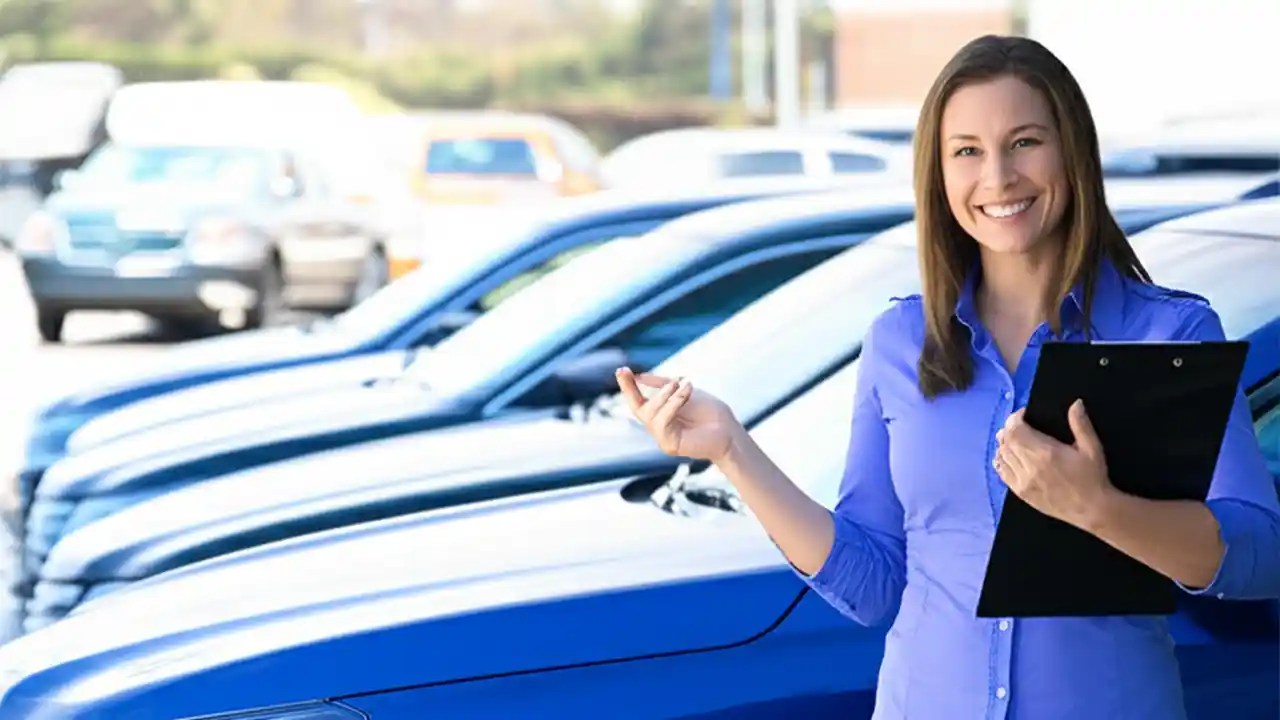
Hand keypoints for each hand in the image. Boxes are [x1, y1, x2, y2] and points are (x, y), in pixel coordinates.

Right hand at [614, 367, 740, 461]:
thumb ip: (661, 385)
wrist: (728, 429)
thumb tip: (639, 376)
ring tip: (681, 384)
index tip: (621, 369)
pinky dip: (674, 403)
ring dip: (665, 396)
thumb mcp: (683, 391)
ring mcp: (662, 438)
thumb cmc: (709, 412)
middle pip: (638, 409)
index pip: (638, 402)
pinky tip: (687, 392)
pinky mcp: (669, 445)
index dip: (628, 387)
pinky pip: (663, 422)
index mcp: (660, 414)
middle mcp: (658, 428)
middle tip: (655, 377)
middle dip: (635, 390)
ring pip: (650, 415)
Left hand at [994, 399, 1115, 529]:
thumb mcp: (1092, 448)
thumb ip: (1081, 424)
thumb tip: (1075, 403)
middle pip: (1005, 441)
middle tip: (1018, 424)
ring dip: (1004, 444)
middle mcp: (1029, 467)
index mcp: (1044, 453)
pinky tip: (1008, 456)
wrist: (1093, 510)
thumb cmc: (1093, 477)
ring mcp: (1022, 482)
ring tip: (1013, 438)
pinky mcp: (1021, 493)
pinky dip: (1001, 461)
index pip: (1015, 430)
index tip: (1024, 414)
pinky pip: (1002, 473)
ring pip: (1001, 456)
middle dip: (1009, 429)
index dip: (1015, 418)